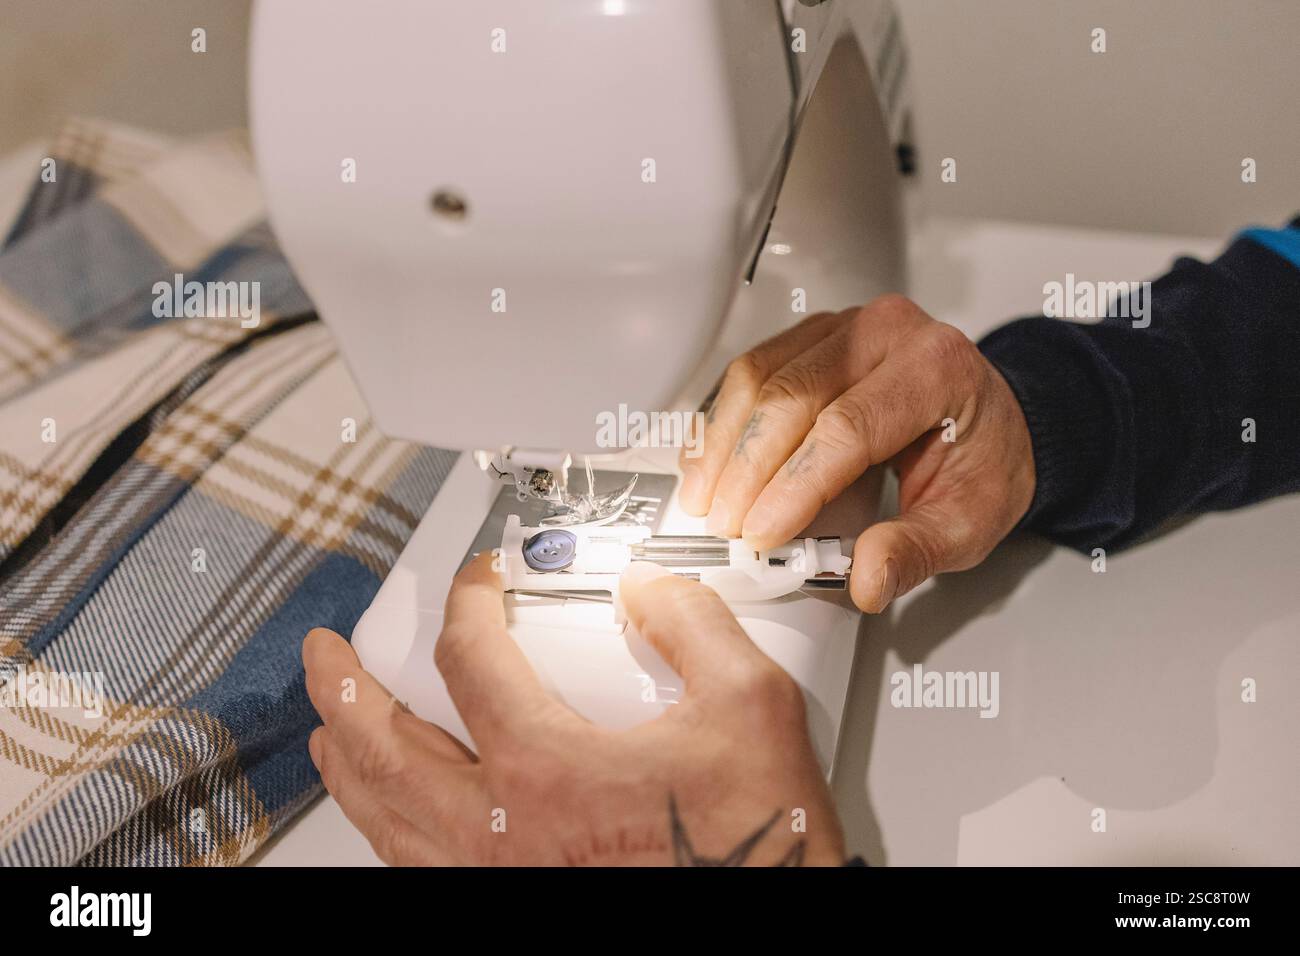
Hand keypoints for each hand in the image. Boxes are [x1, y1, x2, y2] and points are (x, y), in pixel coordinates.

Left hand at [303, 554, 844, 865]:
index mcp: (545, 769)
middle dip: (342, 689)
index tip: (475, 581)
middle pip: (383, 746)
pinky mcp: (504, 908)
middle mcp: (498, 831)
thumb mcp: (750, 707)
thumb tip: (649, 588)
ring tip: (328, 730)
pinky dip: (383, 825)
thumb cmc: (752, 845)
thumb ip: (693, 624)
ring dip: (345, 762)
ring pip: (384, 816)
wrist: (768, 919)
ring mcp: (492, 879)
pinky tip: (390, 815)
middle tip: (325, 654)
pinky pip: (413, 863)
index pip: (470, 659)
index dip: (465, 601)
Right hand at [679, 294, 1034, 611]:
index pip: (848, 426)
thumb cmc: (983, 461)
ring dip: (724, 442)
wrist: (995, 420)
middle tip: (725, 525)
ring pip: (761, 375)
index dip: (795, 484)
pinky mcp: (812, 337)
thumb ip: (916, 551)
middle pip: (793, 394)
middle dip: (748, 468)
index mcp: (935, 369)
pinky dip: (724, 419)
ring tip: (704, 499)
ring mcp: (844, 328)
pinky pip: (753, 369)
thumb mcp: (970, 521)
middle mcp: (887, 332)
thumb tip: (867, 580)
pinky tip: (709, 462)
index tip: (762, 532)